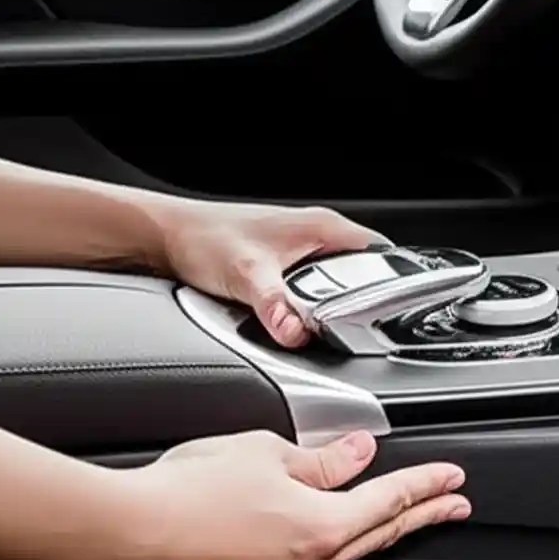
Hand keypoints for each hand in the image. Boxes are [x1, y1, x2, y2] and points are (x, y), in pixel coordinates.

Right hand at [114, 430, 468, 559]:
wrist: (131, 533)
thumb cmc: (188, 491)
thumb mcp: (267, 453)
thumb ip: (322, 458)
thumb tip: (357, 453)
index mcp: (321, 529)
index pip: (391, 501)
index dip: (427, 485)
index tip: (452, 478)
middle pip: (382, 534)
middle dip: (423, 515)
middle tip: (454, 504)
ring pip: (349, 551)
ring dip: (381, 529)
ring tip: (407, 514)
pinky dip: (336, 539)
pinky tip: (335, 527)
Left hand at [158, 201, 386, 346]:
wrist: (167, 235)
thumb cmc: (204, 237)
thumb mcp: (247, 275)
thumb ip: (276, 307)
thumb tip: (297, 332)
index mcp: (323, 227)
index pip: (381, 253)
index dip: (391, 283)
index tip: (388, 311)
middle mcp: (317, 233)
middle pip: (362, 272)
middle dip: (361, 301)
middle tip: (354, 327)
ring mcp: (301, 247)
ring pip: (337, 281)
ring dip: (332, 303)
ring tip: (324, 324)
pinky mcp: (284, 262)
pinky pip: (313, 286)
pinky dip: (311, 303)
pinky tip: (298, 318)